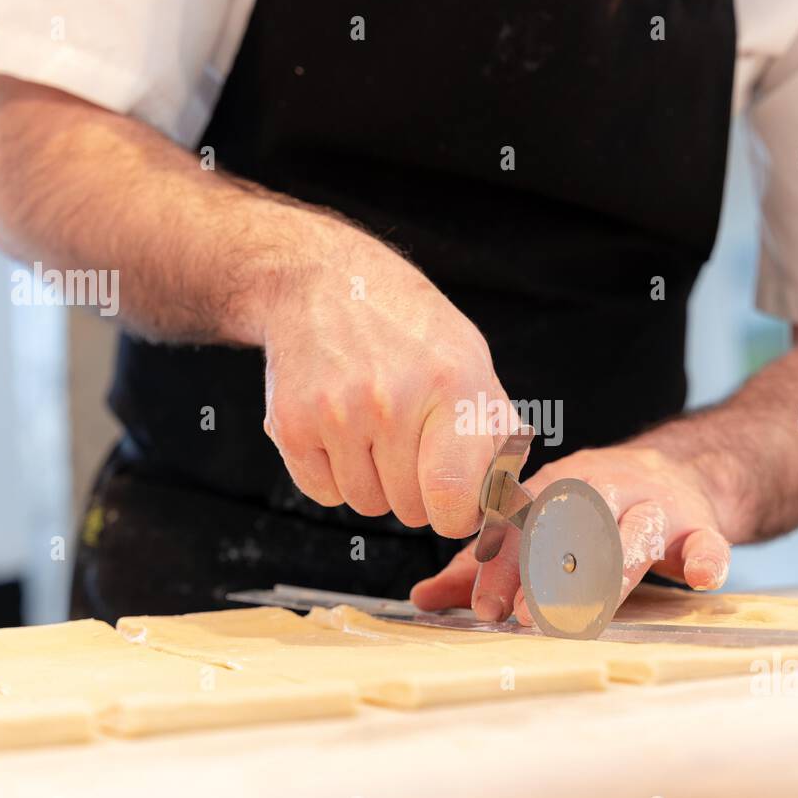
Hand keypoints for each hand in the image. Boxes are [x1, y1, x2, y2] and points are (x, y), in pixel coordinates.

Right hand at [255, 223, 514, 535]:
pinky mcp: (291, 424)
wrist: (324, 281)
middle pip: (410, 509)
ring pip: (366, 504)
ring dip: (373, 481)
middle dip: (416, 491)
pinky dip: (333, 475)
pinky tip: (340, 430)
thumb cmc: (409, 328)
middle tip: (410, 444)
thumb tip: (507, 502)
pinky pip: (323, 493)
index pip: (454, 496)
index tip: (455, 504)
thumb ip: (495, 432)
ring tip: (374, 429)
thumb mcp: (471, 360)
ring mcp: (337, 412)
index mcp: (451, 384)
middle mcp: (392, 399)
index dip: (458, 515)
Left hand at [410, 444, 731, 621]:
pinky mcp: (700, 526)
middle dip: (548, 567)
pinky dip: (708, 557)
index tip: (485, 607)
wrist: (680, 472)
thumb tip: (424, 599)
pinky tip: (703, 578)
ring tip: (587, 610)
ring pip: (635, 530)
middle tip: (526, 615)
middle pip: (575, 521)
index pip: (525, 522)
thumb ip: (493, 564)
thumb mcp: (543, 527)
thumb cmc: (597, 510)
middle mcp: (606, 487)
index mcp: (559, 488)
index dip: (503, 563)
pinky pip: (708, 540)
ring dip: (610, 570)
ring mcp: (656, 505)